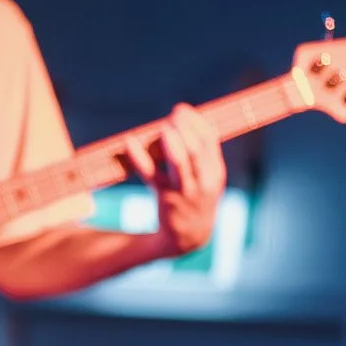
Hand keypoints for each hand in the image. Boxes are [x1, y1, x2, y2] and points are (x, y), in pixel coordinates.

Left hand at [122, 103, 225, 257]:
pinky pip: (152, 176)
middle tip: (173, 113)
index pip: (210, 141)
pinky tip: (129, 143)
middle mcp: (204, 181)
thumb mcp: (206, 178)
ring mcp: (185, 191)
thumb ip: (198, 154)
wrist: (189, 237)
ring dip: (172, 142)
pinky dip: (140, 158)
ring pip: (180, 163)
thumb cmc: (195, 198)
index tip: (183, 109)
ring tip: (163, 127)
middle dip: (185, 128)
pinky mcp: (166, 199)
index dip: (197, 122)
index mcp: (215, 172)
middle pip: (196, 149)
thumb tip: (180, 121)